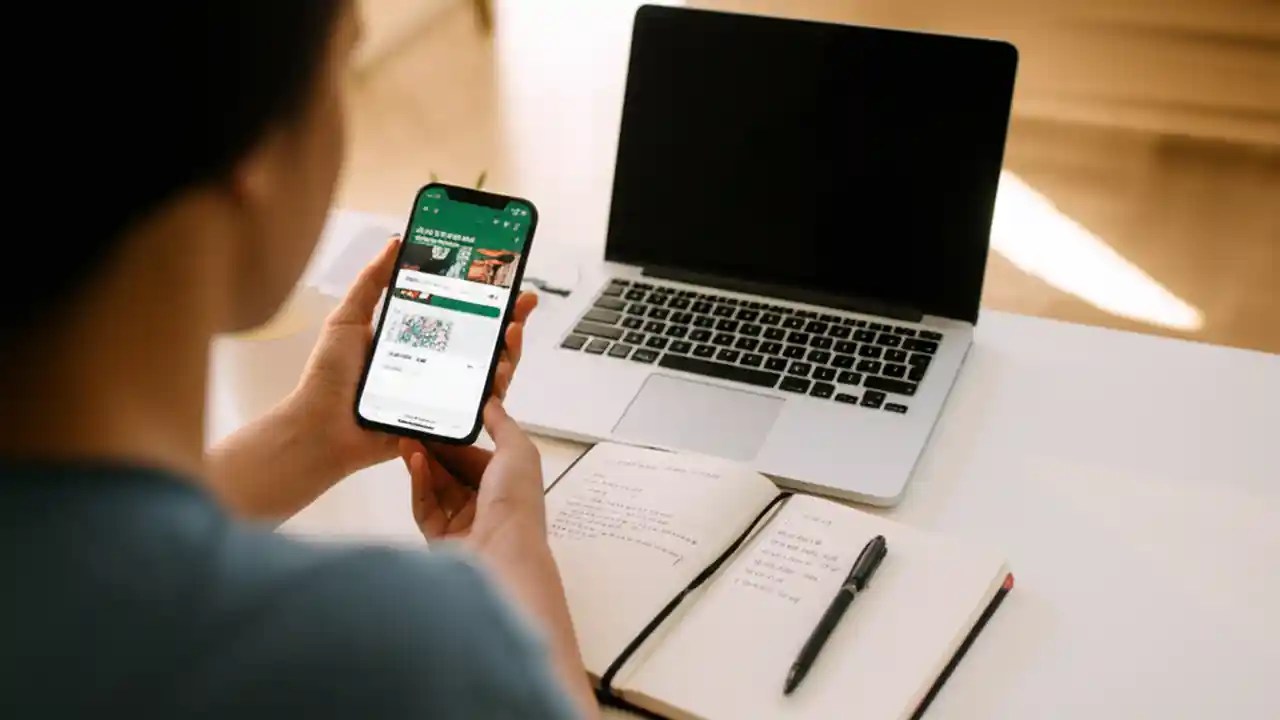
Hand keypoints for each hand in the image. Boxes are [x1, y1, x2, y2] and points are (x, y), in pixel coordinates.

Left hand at [289, 235, 538, 477]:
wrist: (321, 429)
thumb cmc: (330, 376)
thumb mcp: (348, 319)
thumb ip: (371, 283)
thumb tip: (396, 243)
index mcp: (414, 340)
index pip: (458, 316)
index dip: (484, 299)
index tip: (505, 280)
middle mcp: (433, 366)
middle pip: (482, 343)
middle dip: (510, 322)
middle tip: (524, 303)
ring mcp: (441, 395)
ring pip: (488, 373)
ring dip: (509, 352)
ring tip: (513, 333)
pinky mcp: (443, 421)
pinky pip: (477, 407)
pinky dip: (496, 390)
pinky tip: (501, 372)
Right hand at [402, 400, 544, 545]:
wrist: (503, 552)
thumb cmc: (515, 498)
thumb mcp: (518, 450)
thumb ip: (502, 424)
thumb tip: (490, 400)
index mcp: (507, 485)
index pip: (476, 458)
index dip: (457, 440)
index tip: (436, 418)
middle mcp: (486, 504)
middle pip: (453, 472)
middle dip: (434, 449)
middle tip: (411, 426)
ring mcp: (462, 524)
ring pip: (436, 488)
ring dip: (422, 462)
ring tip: (406, 438)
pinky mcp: (440, 540)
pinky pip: (426, 508)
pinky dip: (419, 484)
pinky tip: (414, 461)